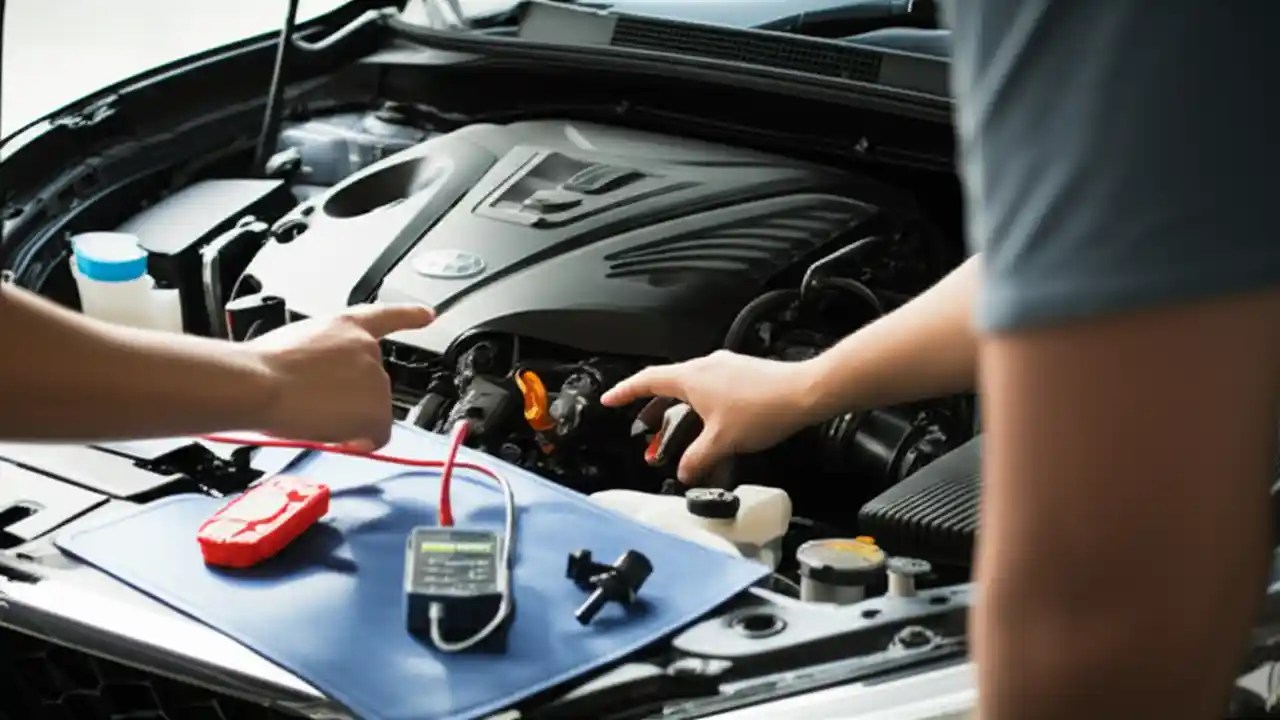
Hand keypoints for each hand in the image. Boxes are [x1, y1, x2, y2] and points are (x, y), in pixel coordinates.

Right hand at [245, 303, 433, 449]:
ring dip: (349, 419)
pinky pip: (377, 435)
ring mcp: (376, 378)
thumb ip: (320, 358)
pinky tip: (336, 436)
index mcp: (345, 326)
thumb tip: (318, 386)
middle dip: (349, 400)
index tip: (428, 315)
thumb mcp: (295, 347)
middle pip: (370, 385)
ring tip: (312, 414)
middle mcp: (367, 349)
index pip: (385, 316)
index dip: (409, 316)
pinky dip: (361, 441)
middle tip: (313, 404)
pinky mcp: (377, 408)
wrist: (260, 384)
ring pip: (371, 411)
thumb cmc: (261, 369)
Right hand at [601, 350, 818, 482]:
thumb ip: (697, 459)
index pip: (647, 381)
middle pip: (669, 386)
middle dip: (654, 410)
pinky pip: (714, 393)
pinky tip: (714, 431)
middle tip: (645, 429)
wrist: (804, 392)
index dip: (625, 392)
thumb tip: (684, 472)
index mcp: (691, 377)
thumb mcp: (722, 441)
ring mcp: (726, 369)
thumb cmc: (762, 409)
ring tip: (678, 435)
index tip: (610, 400)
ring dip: (681, 412)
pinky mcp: (744, 376)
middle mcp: (706, 368)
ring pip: (693, 391)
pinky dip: (704, 411)